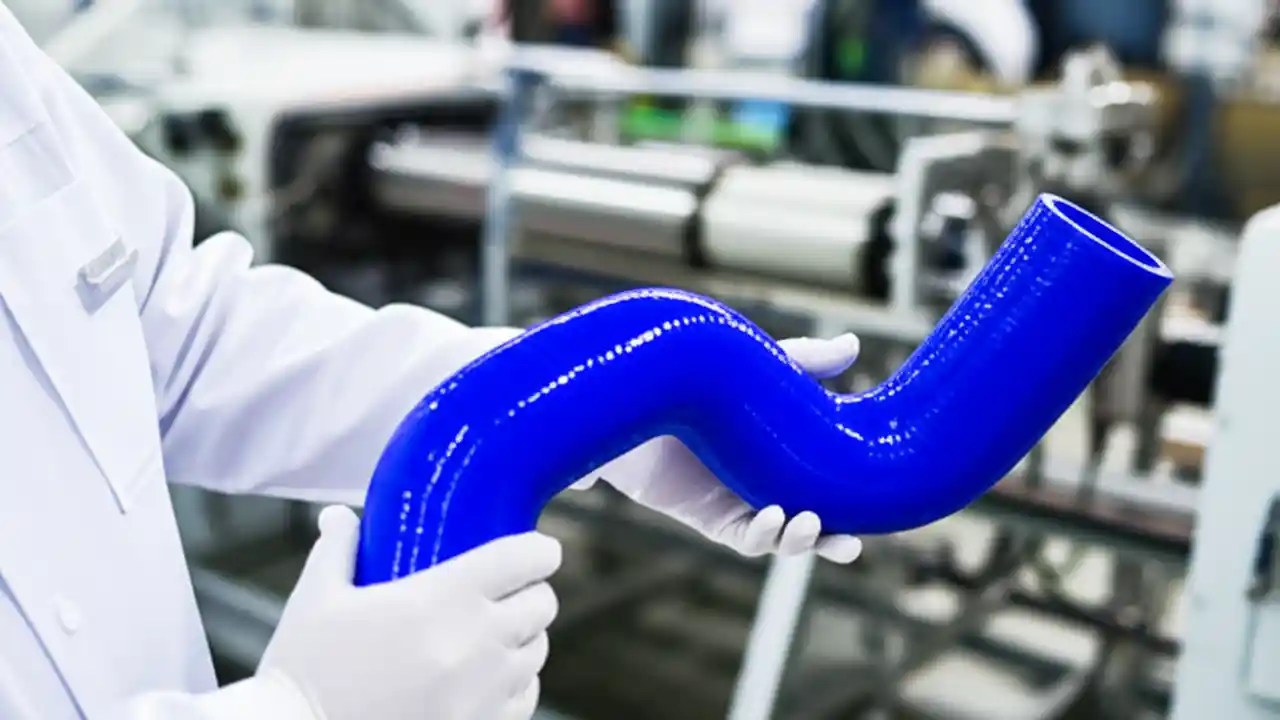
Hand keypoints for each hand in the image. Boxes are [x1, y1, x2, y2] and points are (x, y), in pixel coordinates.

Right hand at [257, 506, 561, 719]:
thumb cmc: (304, 671)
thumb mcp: (315, 599)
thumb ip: (338, 548)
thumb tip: (340, 514)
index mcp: (441, 598)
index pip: (525, 559)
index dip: (540, 550)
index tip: (538, 550)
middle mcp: (476, 643)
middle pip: (542, 605)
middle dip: (532, 592)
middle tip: (511, 591)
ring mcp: (484, 692)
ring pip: (538, 652)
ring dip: (524, 639)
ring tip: (496, 634)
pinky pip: (525, 697)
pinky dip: (516, 683)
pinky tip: (489, 678)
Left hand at [580, 334, 863, 563]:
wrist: (639, 395)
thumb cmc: (700, 380)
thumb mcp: (762, 370)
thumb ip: (807, 361)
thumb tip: (855, 343)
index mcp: (788, 458)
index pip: (828, 489)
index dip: (855, 507)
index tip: (883, 514)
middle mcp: (766, 485)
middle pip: (808, 525)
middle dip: (831, 541)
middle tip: (851, 544)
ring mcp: (738, 502)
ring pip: (777, 538)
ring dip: (797, 540)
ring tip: (810, 522)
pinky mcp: (707, 515)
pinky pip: (742, 536)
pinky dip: (761, 533)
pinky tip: (772, 515)